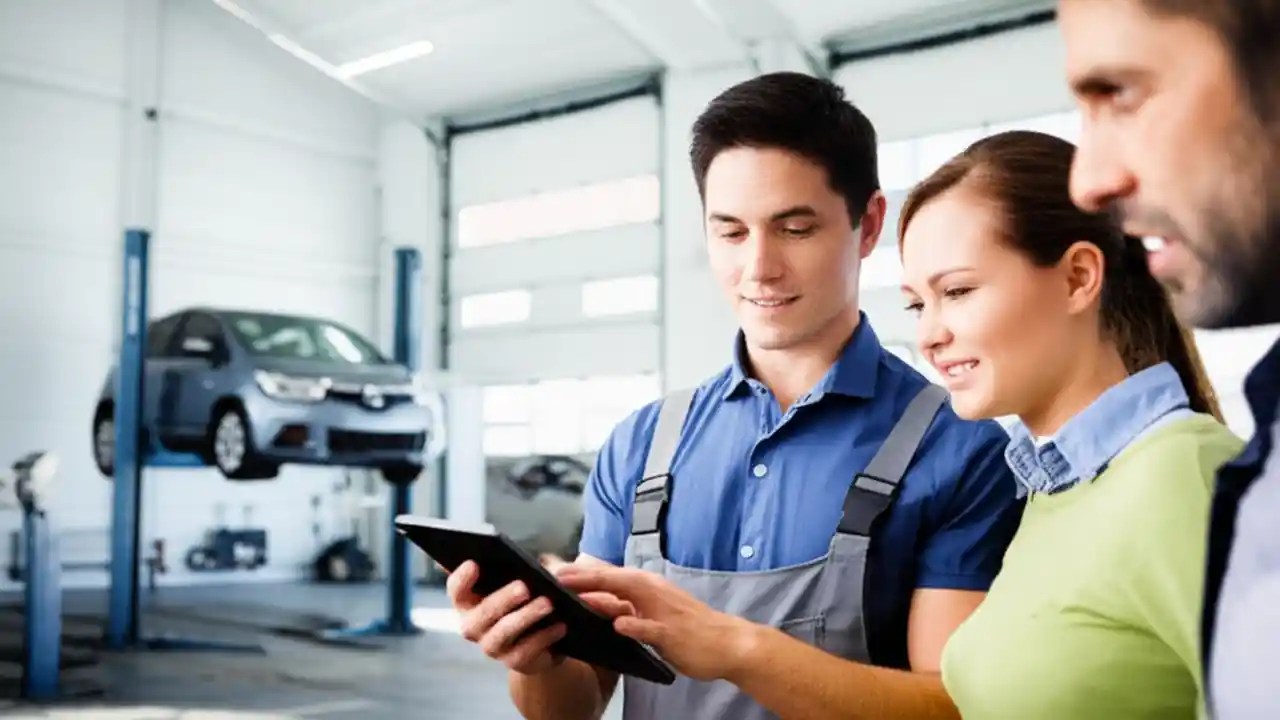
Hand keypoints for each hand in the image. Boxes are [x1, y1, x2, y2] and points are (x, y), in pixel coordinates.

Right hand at [446, 560, 636, 675]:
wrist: (546, 634)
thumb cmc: (529, 597)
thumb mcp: (523, 578)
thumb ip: (516, 566)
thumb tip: (534, 556)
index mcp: (468, 602)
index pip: (456, 590)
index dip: (461, 578)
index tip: (475, 562)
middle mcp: (474, 628)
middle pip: (480, 615)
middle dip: (502, 600)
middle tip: (524, 586)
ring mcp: (493, 648)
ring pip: (503, 634)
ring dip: (526, 617)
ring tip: (548, 603)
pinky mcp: (516, 663)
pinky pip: (526, 652)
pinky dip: (544, 637)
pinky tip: (560, 625)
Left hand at [556, 565, 754, 681]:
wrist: (727, 642)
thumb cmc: (690, 627)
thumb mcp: (656, 612)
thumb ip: (629, 605)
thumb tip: (600, 602)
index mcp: (648, 586)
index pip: (610, 575)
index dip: (582, 572)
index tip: (554, 570)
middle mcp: (654, 592)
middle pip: (613, 580)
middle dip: (583, 577)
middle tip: (553, 576)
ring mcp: (663, 612)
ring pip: (629, 597)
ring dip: (602, 595)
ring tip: (575, 594)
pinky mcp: (673, 633)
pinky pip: (651, 628)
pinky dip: (635, 625)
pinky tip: (619, 625)